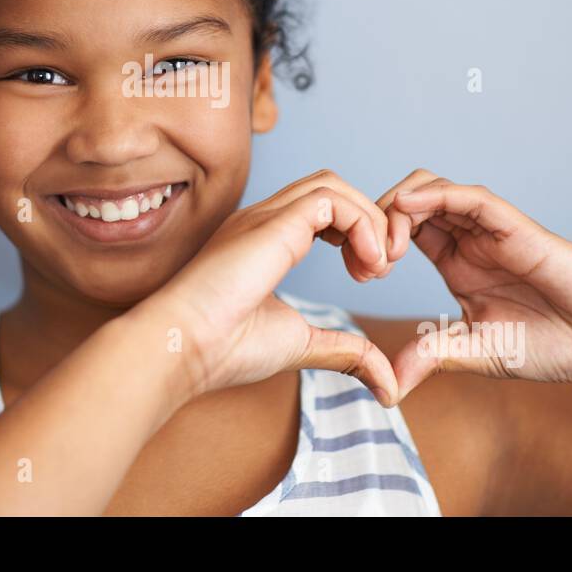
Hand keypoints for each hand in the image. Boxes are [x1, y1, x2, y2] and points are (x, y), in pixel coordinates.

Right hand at [147, 169, 399, 405]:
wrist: (185, 348)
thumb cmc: (225, 349)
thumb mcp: (301, 345)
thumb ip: (344, 352)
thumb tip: (387, 385)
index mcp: (264, 241)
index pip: (321, 208)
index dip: (356, 232)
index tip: (368, 276)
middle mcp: (263, 220)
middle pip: (330, 188)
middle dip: (369, 221)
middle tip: (380, 269)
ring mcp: (265, 217)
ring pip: (332, 185)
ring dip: (369, 221)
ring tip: (376, 267)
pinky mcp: (273, 223)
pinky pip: (330, 199)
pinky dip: (361, 225)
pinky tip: (365, 266)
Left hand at [377, 168, 571, 399]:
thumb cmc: (552, 343)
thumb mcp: (477, 352)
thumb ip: (433, 356)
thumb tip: (388, 384)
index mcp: (456, 262)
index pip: (403, 229)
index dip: (373, 238)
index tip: (358, 272)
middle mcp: (469, 239)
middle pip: (410, 201)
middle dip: (376, 219)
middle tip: (366, 261)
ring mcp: (491, 230)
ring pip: (435, 189)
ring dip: (400, 206)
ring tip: (385, 247)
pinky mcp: (515, 227)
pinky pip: (470, 197)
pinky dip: (436, 195)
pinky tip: (408, 208)